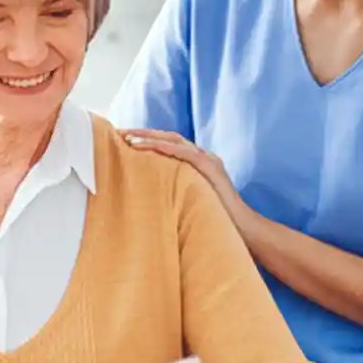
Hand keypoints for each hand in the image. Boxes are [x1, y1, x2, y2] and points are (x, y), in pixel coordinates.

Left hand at [121, 129, 245, 221]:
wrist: (244, 229)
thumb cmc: (216, 221)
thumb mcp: (191, 200)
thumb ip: (177, 191)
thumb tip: (151, 196)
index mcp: (199, 163)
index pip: (170, 145)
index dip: (148, 140)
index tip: (125, 140)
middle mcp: (204, 156)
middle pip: (169, 137)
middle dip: (143, 133)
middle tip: (119, 133)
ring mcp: (208, 160)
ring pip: (173, 140)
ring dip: (148, 137)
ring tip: (126, 137)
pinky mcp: (210, 167)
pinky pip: (182, 153)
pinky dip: (162, 147)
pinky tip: (142, 146)